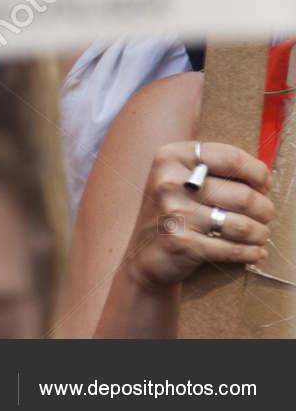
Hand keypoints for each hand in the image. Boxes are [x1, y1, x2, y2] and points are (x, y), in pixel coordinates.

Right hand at [123, 141, 273, 289]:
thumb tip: (264, 180)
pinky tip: (254, 251)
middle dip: (264, 209)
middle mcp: (169, 182)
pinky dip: (251, 252)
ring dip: (260, 233)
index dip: (257, 173)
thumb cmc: (173, 212)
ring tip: (259, 234)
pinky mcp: (182, 243)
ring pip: (243, 225)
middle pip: (244, 195)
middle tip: (263, 215)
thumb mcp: (181, 178)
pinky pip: (233, 249)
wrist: (145, 253)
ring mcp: (175, 213)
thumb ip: (216, 170)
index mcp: (171, 157)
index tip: (262, 185)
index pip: (231, 158)